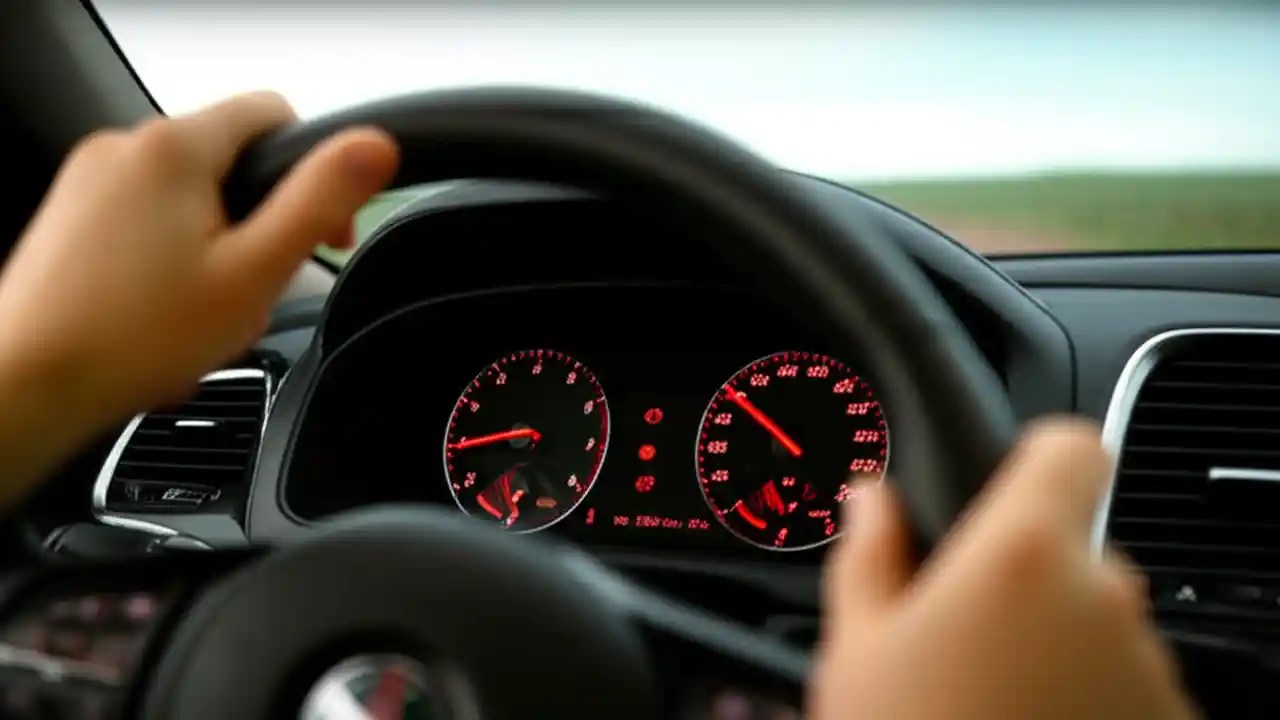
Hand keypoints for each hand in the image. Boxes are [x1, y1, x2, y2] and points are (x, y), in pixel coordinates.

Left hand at [0, 92, 397, 499]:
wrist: (29, 383)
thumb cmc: (133, 337)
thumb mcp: (255, 270)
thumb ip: (319, 202)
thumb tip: (374, 145)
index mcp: (174, 149)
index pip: (275, 115)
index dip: (316, 173)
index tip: (323, 232)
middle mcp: (124, 148)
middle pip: (232, 161)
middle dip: (260, 220)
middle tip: (259, 283)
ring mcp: (91, 179)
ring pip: (192, 194)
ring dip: (217, 243)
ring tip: (206, 306)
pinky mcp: (73, 214)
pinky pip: (149, 217)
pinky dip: (172, 256)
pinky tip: (168, 309)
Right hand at [808, 418, 1198, 718]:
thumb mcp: (856, 650)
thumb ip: (869, 554)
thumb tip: (870, 499)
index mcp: (1022, 555)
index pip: (1072, 447)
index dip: (1039, 457)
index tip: (1008, 487)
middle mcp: (1106, 598)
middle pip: (1073, 549)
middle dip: (1026, 581)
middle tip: (962, 641)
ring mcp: (1147, 667)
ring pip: (1101, 623)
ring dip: (1059, 645)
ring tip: (990, 703)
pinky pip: (1127, 684)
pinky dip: (1088, 699)